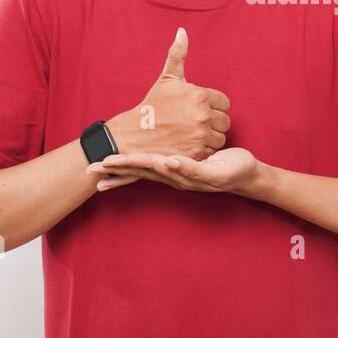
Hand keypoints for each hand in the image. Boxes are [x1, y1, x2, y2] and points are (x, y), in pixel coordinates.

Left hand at [87, 148, 259, 194]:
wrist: (248, 175)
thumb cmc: (235, 171)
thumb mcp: (217, 171)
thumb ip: (193, 170)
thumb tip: (169, 162)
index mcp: (177, 173)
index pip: (144, 167)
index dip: (124, 164)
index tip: (104, 163)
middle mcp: (172, 175)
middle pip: (137, 171)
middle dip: (114, 172)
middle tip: (89, 170)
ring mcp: (175, 172)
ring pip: (142, 170)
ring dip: (121, 171)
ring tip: (101, 172)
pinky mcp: (180, 166)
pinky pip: (153, 166)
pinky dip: (137, 167)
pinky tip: (130, 166)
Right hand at [104, 27, 230, 161]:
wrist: (134, 134)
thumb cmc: (153, 105)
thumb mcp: (166, 79)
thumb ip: (178, 54)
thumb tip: (182, 31)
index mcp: (200, 95)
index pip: (224, 103)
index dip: (212, 106)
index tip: (196, 109)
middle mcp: (203, 115)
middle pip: (225, 121)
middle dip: (212, 122)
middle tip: (193, 123)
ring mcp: (200, 136)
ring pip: (220, 138)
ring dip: (209, 138)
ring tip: (191, 134)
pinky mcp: (196, 154)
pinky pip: (212, 152)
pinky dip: (203, 151)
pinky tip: (188, 145)